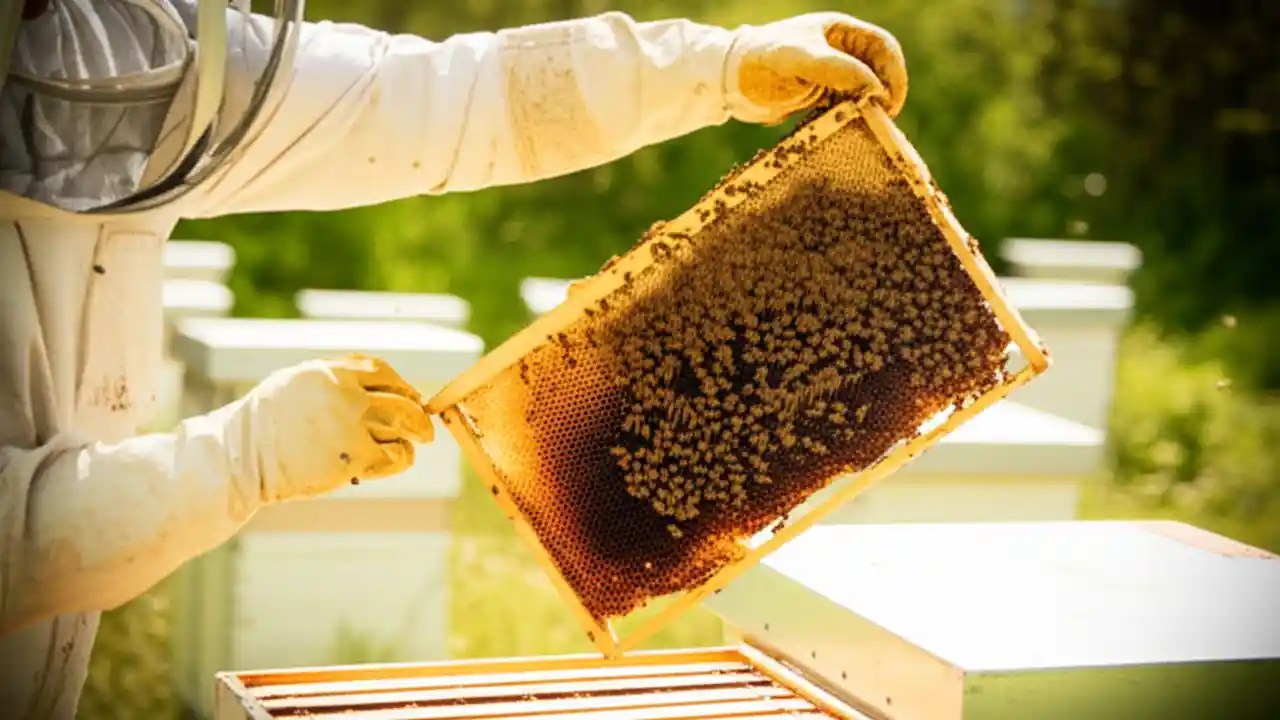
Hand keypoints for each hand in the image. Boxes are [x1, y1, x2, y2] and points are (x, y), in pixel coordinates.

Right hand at [216, 353, 433, 503]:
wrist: (241, 456)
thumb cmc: (267, 421)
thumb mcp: (298, 382)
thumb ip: (335, 377)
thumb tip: (380, 383)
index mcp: (331, 372)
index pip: (382, 372)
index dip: (402, 386)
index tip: (410, 397)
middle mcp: (346, 394)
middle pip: (402, 401)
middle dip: (419, 414)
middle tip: (425, 428)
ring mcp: (351, 426)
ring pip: (402, 427)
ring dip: (412, 437)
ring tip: (411, 445)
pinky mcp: (354, 457)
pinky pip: (395, 456)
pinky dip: (401, 458)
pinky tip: (398, 459)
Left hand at [728, 13, 907, 123]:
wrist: (727, 79)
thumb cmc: (762, 59)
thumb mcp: (801, 60)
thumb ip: (837, 69)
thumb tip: (873, 88)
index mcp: (839, 31)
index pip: (883, 47)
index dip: (893, 73)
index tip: (889, 101)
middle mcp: (838, 50)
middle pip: (878, 71)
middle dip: (883, 93)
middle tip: (882, 119)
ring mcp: (829, 74)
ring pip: (863, 91)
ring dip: (868, 109)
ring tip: (866, 127)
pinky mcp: (817, 96)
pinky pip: (844, 107)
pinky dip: (849, 118)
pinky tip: (846, 130)